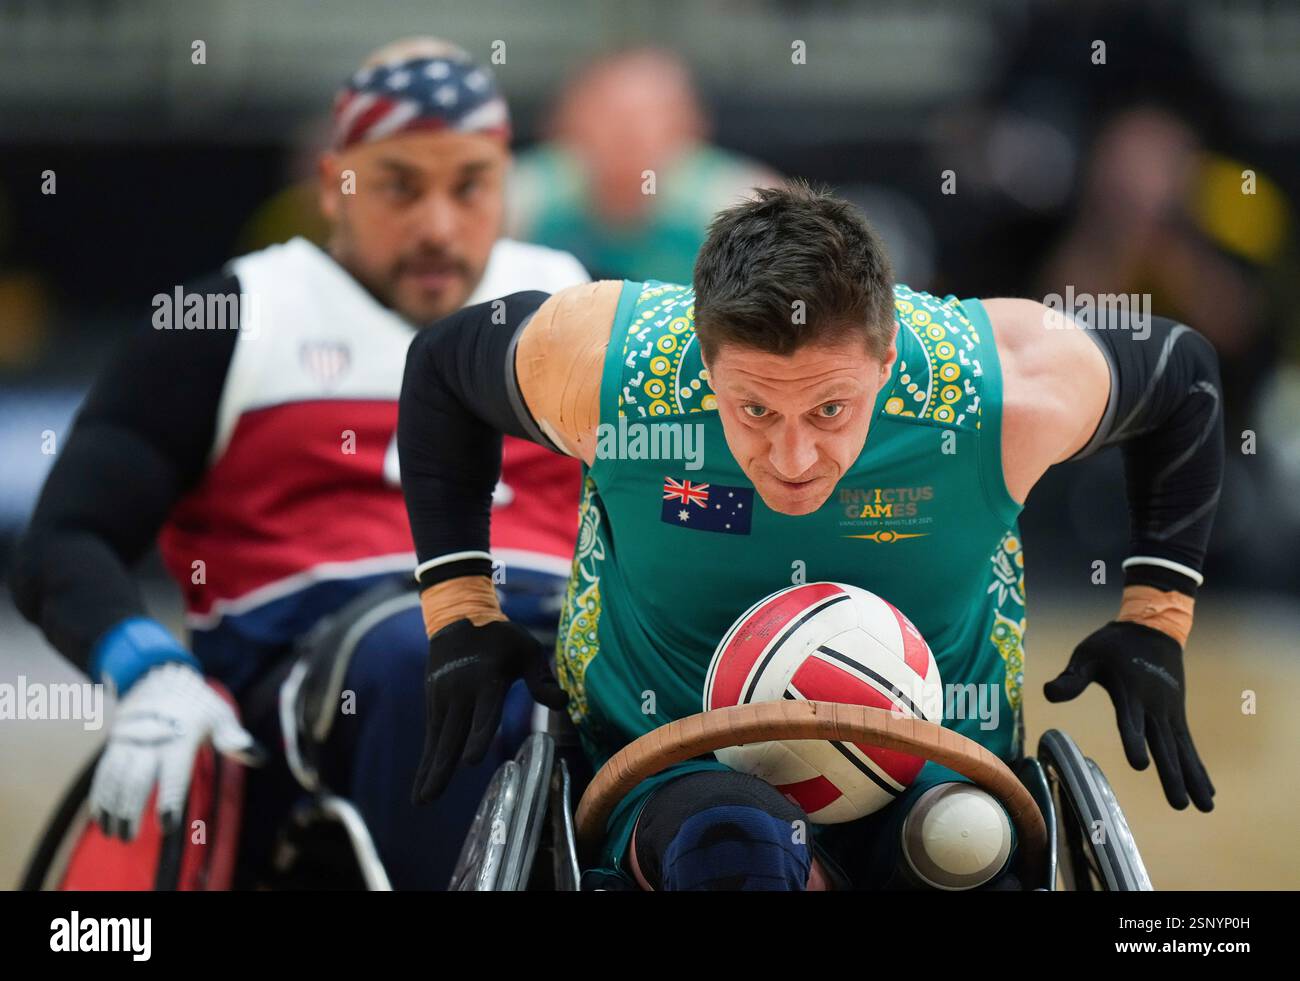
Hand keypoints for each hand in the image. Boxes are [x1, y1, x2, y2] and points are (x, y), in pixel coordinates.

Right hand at [90, 662, 259, 839]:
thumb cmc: (198, 704)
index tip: (167, 824)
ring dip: (112, 807)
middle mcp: (151, 737)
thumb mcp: (221, 715)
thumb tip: (259, 756)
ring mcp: (129, 739)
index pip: (174, 772)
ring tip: (115, 834)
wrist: (162, 676)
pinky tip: (101, 816)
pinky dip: (100, 794)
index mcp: (181, 734)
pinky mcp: (114, 742)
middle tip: (130, 838)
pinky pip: (103, 770)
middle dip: (131, 809)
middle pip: (137, 778)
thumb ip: (234, 738)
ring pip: (115, 776)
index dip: (170, 798)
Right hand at [412, 618, 567, 803]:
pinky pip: (431, 737)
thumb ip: (542, 678)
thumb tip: (562, 703)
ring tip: (422, 801)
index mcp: (487, 679)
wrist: (459, 618)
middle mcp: (460, 691)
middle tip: (433, 796)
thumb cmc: (501, 638)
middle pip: (452, 734)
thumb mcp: (527, 649)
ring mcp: (443, 698)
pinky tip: (421, 786)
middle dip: (443, 766)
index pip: (484, 712)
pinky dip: (426, 762)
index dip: (478, 736)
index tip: (470, 761)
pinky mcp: (433, 703)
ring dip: (430, 771)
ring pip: (438, 740)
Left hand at [1044, 620, 1214, 811]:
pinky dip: (1198, 767)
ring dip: (1192, 778)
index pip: (1130, 721)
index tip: (1140, 764)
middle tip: (1180, 804)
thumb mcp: (1087, 654)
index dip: (1134, 741)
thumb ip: (1072, 678)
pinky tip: (1208, 792)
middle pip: (1162, 745)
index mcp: (1130, 692)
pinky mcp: (1176, 716)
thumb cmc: (1113, 645)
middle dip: (1171, 774)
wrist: (1152, 629)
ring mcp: (1169, 712)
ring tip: (1205, 807)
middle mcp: (1154, 706)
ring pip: (1181, 750)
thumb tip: (1047, 693)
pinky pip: (1188, 745)